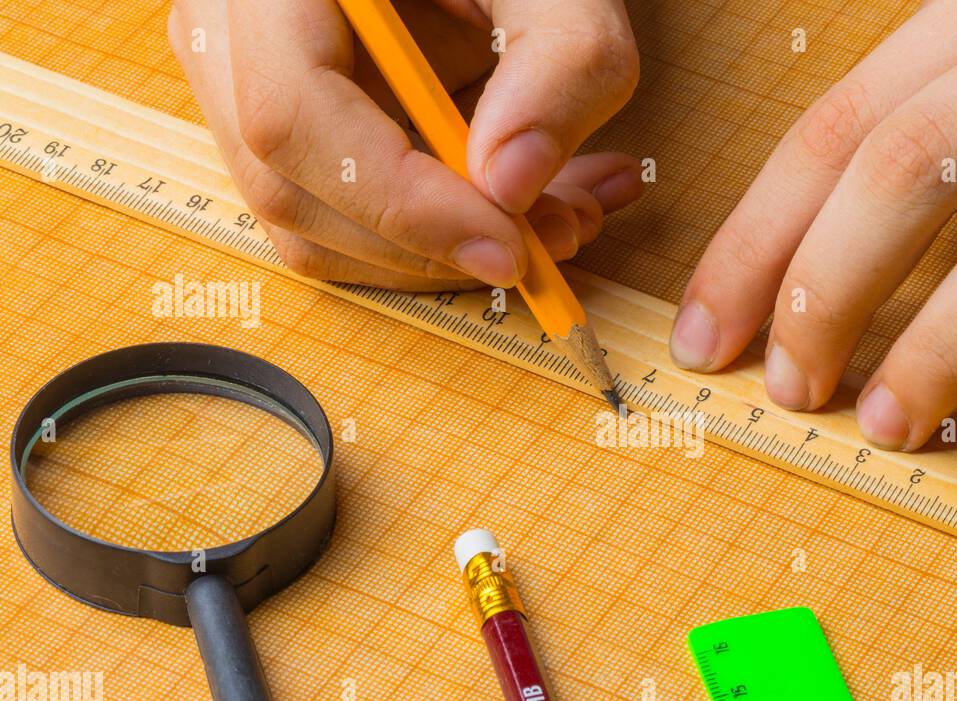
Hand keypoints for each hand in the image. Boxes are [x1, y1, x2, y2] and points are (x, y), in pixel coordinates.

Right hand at [169, 0, 641, 291]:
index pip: (293, 115)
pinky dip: (439, 239)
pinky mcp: (294, 127)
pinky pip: (341, 219)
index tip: (507, 248)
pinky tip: (534, 206)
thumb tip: (512, 187)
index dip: (399, 204)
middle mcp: (231, 29)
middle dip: (432, 245)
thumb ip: (562, 59)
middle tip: (556, 237)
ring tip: (565, 217)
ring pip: (312, 225)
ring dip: (443, 255)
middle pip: (290, 189)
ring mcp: (246, 83)